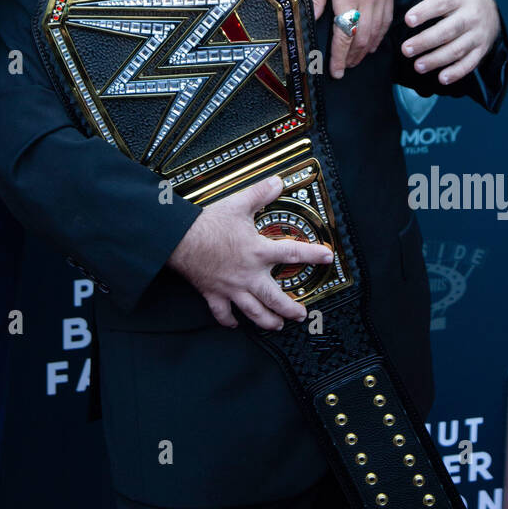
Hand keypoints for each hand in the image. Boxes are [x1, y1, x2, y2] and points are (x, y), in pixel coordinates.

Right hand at [167, 174, 333, 330]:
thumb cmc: (208, 224)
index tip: (327, 257)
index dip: (313, 255)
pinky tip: (234, 324)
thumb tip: (277, 182)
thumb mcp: (238, 204)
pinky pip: (223, 314)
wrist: (180, 240)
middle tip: (302, 314)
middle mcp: (249, 275)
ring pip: (254, 312)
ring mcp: (232, 288)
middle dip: (292, 310)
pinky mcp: (214, 294)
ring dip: (268, 322)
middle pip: (276, 299)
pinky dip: (229, 321)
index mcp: (258, 252)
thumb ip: (259, 193)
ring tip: (277, 326)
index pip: (292, 253)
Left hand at [309, 0, 393, 78]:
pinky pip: (387, 20)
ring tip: (355, 60)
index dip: (339, 57)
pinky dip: (380, 35)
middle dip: (352, 58)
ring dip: (366, 50)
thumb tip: (311, 22)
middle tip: (344, 69)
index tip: (335, 71)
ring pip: (376, 32)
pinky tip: (372, 42)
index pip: (345, 35)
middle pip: (362, 38)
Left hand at [394, 0, 500, 83]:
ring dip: (437, 59)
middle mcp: (471, 15)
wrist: (490, 8)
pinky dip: (457, 72)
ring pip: (458, 49)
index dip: (426, 11)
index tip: (408, 20)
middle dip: (427, 41)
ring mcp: (477, 34)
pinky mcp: (481, 50)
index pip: (443, 2)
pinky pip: (470, 63)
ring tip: (417, 66)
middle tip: (406, 50)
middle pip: (449, 30)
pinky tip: (441, 78)